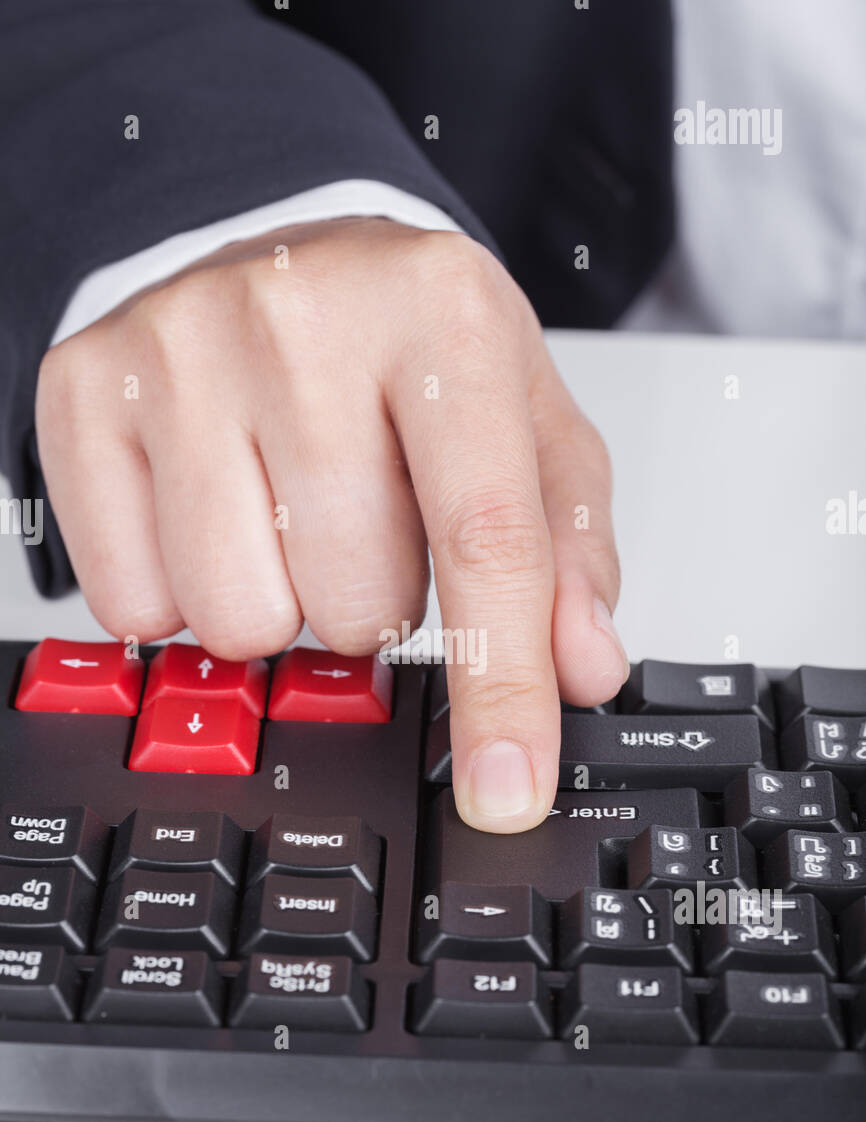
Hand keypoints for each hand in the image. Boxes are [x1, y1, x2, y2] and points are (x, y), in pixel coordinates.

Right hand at [35, 218, 627, 831]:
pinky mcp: (86, 396)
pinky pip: (136, 604)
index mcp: (442, 317)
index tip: (507, 789)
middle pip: (354, 603)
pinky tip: (213, 515)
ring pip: (242, 619)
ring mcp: (178, 353)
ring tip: (289, 517)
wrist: (267, 241)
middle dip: (374, 602)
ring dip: (281, 604)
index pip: (485, 538)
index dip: (502, 689)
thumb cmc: (401, 340)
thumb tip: (582, 667)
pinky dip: (186, 592)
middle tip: (364, 522)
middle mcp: (301, 321)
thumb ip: (566, 547)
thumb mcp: (520, 417)